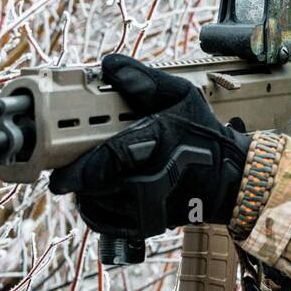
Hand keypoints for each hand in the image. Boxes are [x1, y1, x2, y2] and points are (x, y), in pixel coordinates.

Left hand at [48, 54, 250, 238]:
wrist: (230, 179)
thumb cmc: (202, 134)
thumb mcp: (182, 96)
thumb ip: (144, 80)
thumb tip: (109, 65)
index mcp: (161, 141)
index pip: (113, 158)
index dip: (83, 167)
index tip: (60, 173)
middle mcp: (156, 178)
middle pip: (98, 185)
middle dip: (78, 177)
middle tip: (67, 168)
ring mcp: (151, 206)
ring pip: (97, 203)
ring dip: (85, 190)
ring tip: (90, 175)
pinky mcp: (148, 224)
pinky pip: (104, 222)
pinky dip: (93, 210)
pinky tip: (97, 195)